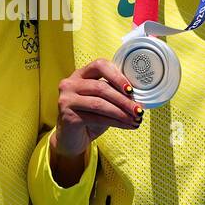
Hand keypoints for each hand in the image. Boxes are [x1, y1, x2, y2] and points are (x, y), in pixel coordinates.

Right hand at [50, 60, 141, 187]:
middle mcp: (70, 84)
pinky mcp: (67, 116)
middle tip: (139, 110)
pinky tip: (127, 125)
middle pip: (101, 87)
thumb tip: (137, 98)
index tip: (131, 90)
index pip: (99, 65)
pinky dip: (116, 122)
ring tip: (136, 119)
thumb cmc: (90, 117)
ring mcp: (66, 100)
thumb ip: (114, 94)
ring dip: (121, 112)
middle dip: (123, 100)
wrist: (72, 139)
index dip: (117, 76)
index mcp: (80, 74)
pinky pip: (96, 118)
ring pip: (99, 103)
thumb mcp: (102, 101)